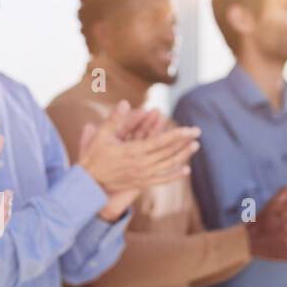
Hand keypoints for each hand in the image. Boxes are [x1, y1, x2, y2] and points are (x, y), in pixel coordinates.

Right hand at [78, 112, 198, 212]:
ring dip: (183, 156)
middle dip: (184, 143)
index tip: (190, 128)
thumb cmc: (95, 156)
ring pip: (168, 166)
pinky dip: (174, 176)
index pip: (160, 142)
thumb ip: (116, 120)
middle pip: (168, 153)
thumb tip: (127, 103)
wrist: (89, 183)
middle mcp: (140, 165)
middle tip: (197, 132)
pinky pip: (161, 180)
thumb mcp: (102, 135)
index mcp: (132, 152)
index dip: (177, 135)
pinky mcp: (141, 183)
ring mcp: (142, 176)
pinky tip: (185, 170)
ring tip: (195, 146)